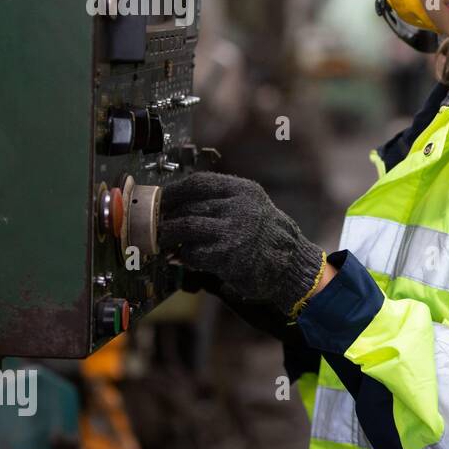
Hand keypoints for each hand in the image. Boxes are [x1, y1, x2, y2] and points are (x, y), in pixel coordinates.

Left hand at [158, 172, 325, 316]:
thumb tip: (178, 205)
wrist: (291, 264)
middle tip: (157, 225)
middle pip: (188, 205)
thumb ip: (222, 202)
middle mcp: (239, 207)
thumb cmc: (268, 237)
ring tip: (163, 242)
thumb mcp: (252, 207)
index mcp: (244, 191)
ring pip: (186, 226)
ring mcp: (233, 231)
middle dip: (167, 217)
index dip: (174, 191)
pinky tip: (184, 258)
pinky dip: (184, 256)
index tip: (160, 199)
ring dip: (169, 236)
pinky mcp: (228, 255)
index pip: (198, 183)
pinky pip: (193, 252)